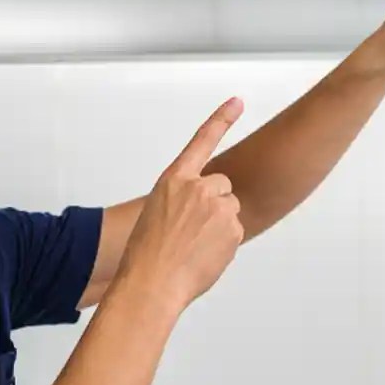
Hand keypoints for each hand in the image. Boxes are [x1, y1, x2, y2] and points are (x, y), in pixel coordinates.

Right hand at [114, 97, 245, 312]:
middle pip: (222, 187)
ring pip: (229, 210)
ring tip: (194, 246)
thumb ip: (183, 201)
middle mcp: (197, 187)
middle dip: (214, 205)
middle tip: (192, 230)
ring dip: (218, 225)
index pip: (201, 142)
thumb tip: (207, 208)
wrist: (152, 282)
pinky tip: (203, 256)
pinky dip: (223, 243)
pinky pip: (234, 231)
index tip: (237, 102)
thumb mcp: (157, 213)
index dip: (221, 119)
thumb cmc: (147, 253)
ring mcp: (217, 206)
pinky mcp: (232, 227)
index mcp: (174, 180)